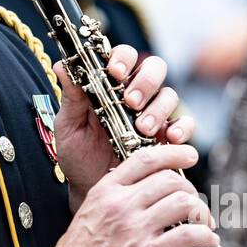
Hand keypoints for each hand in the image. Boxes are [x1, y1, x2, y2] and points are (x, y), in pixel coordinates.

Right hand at [21, 144, 218, 246]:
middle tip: (193, 204)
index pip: (146, 159)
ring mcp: (134, 229)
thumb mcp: (90, 211)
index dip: (174, 154)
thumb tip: (145, 190)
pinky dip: (206, 236)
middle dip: (190, 190)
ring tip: (202, 223)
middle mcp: (121, 205)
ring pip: (184, 203)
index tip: (189, 156)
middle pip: (171, 180)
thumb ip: (116, 197)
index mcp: (106, 191)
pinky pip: (189, 235)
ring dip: (200, 212)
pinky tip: (207, 241)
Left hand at [53, 45, 195, 208]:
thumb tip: (62, 65)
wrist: (90, 189)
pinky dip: (182, 127)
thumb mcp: (68, 126)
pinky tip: (170, 137)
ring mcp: (153, 115)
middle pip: (153, 68)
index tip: (114, 72)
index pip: (124, 57)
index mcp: (110, 86)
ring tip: (142, 128)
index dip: (123, 58)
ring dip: (158, 109)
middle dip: (145, 81)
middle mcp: (135, 95)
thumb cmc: (77, 155)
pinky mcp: (166, 137)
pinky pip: (185, 124)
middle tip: (131, 101)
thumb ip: (71, 97)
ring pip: (168, 95)